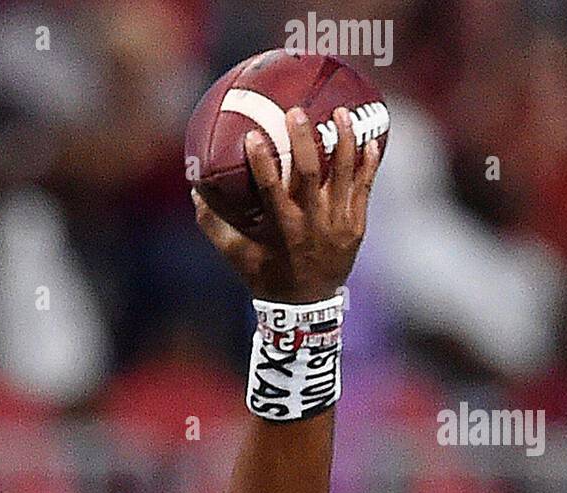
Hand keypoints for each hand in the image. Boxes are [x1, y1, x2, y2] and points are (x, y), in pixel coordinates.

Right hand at [194, 106, 380, 302]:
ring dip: (344, 141)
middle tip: (297, 112)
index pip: (270, 188)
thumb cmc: (267, 277)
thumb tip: (196, 191)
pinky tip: (370, 142)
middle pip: (309, 173)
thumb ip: (214, 225)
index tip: (253, 135)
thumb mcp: (236, 256)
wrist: (305, 307)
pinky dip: (368, 165)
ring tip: (342, 112)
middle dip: (304, 140)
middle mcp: (311, 223)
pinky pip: (365, 189)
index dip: (262, 161)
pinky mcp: (355, 226)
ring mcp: (337, 224)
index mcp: (282, 228)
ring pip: (344, 175)